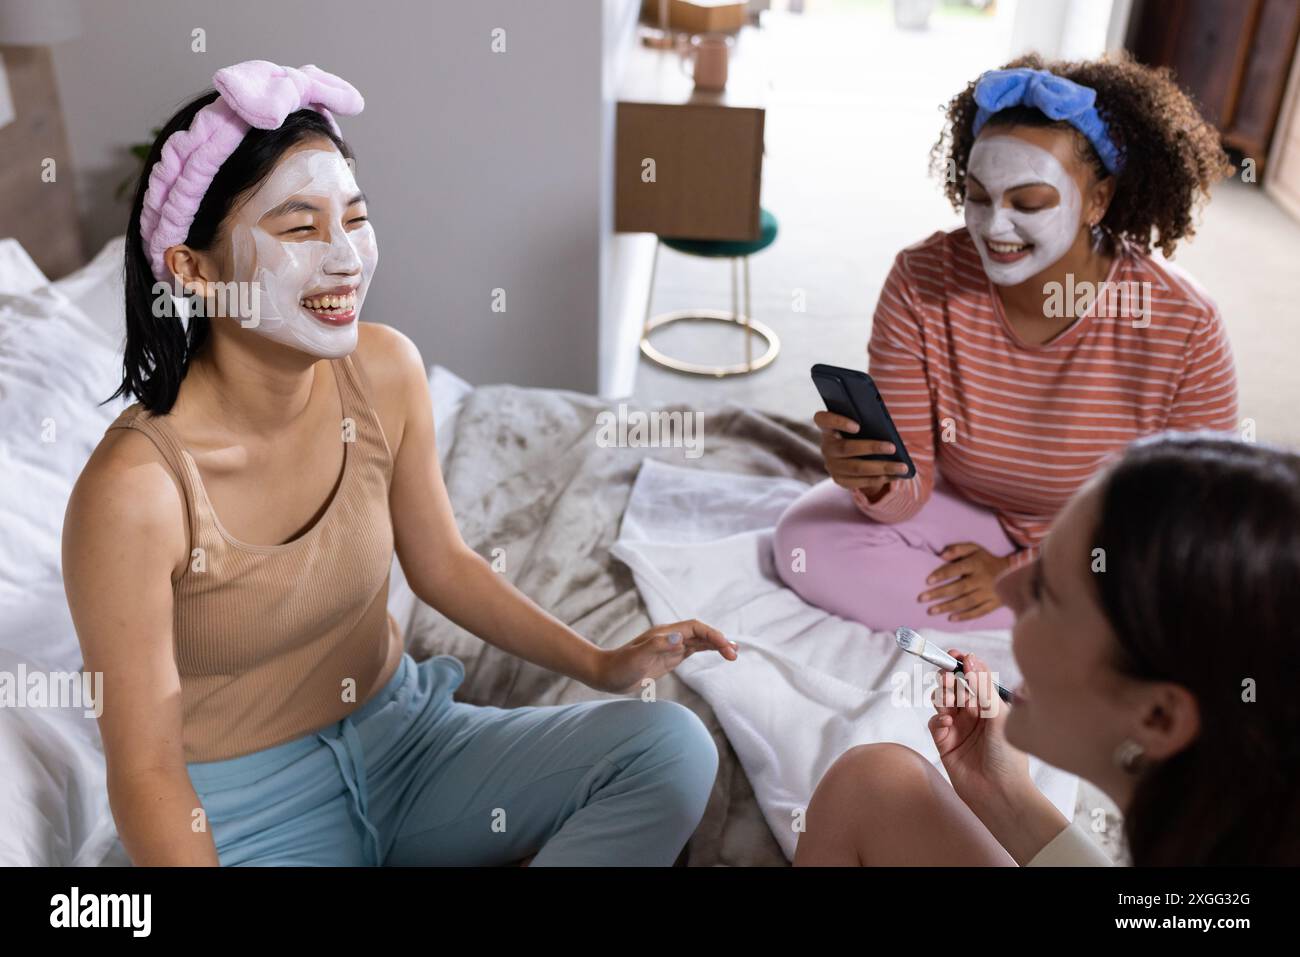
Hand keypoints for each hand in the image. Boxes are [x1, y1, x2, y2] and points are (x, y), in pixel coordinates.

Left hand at [592, 619, 736, 693]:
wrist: (607, 675)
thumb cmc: (620, 667)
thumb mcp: (637, 657)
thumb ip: (658, 646)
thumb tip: (680, 637)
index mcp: (665, 633)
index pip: (695, 628)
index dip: (711, 634)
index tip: (724, 646)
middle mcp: (670, 637)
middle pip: (701, 634)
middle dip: (719, 641)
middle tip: (734, 654)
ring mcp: (671, 647)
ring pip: (700, 642)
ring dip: (717, 645)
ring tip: (734, 652)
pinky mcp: (670, 658)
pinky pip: (693, 650)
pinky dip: (707, 650)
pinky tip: (718, 653)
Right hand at [814, 411, 910, 499]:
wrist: (853, 454)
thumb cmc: (862, 431)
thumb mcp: (861, 424)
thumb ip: (866, 421)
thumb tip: (886, 429)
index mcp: (828, 427)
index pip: (823, 419)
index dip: (838, 422)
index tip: (858, 426)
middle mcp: (826, 447)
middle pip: (846, 447)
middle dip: (871, 448)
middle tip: (893, 447)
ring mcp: (831, 465)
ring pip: (856, 468)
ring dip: (882, 468)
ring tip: (902, 467)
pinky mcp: (839, 479)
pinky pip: (860, 482)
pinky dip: (880, 479)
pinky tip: (896, 475)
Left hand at [919, 543, 1008, 621]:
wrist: (1014, 573)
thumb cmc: (987, 560)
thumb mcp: (975, 548)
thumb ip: (958, 549)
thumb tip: (942, 555)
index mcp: (977, 564)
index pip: (957, 569)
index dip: (942, 574)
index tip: (927, 581)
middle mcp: (983, 579)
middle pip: (959, 588)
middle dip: (939, 594)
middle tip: (921, 598)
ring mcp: (989, 593)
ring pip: (967, 602)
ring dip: (948, 607)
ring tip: (931, 611)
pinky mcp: (994, 604)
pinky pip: (979, 611)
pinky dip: (965, 616)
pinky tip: (951, 619)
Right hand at [928, 652, 1030, 808]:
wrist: (999, 793)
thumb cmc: (1008, 756)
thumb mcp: (1000, 715)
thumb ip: (983, 686)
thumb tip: (970, 659)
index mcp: (991, 704)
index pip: (973, 677)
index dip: (962, 664)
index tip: (954, 654)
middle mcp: (974, 713)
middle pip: (954, 685)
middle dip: (949, 679)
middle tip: (949, 678)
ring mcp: (958, 727)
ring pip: (941, 700)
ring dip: (942, 697)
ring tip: (950, 705)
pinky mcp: (945, 742)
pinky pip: (934, 721)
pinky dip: (937, 718)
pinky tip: (946, 723)